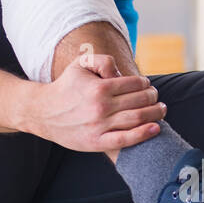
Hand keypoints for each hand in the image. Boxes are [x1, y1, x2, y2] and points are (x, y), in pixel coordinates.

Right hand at [26, 53, 166, 152]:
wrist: (43, 112)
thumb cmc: (66, 86)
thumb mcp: (80, 64)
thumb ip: (103, 60)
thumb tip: (122, 73)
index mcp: (99, 87)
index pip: (135, 84)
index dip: (145, 83)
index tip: (147, 85)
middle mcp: (101, 106)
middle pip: (140, 101)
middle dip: (153, 97)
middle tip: (156, 97)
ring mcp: (99, 126)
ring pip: (137, 119)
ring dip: (155, 113)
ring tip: (161, 110)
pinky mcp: (96, 142)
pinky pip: (125, 140)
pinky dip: (143, 134)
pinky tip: (155, 128)